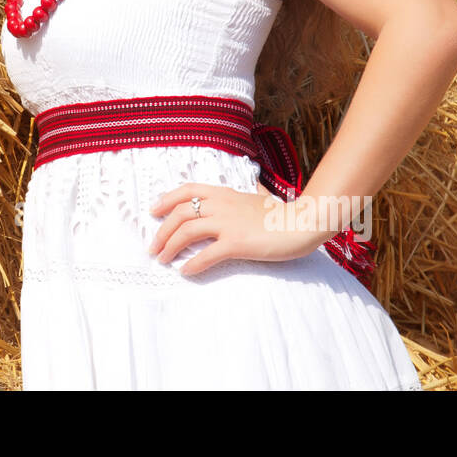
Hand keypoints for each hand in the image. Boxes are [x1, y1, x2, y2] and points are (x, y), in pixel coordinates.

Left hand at [146, 184, 315, 276]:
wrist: (302, 223)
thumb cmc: (283, 212)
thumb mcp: (261, 195)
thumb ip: (252, 191)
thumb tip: (256, 184)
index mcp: (224, 193)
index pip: (187, 190)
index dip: (166, 200)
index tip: (153, 211)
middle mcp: (221, 205)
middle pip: (180, 214)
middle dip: (162, 231)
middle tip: (153, 247)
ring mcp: (227, 223)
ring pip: (187, 232)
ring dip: (170, 247)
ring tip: (163, 259)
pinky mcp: (236, 243)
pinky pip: (206, 255)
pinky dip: (192, 264)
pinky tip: (185, 272)